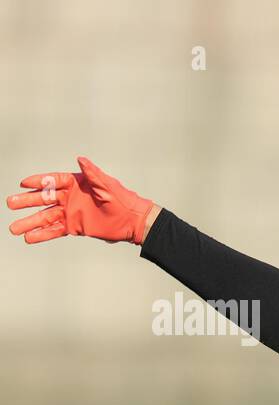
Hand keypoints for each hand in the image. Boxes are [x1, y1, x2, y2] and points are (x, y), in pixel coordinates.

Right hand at [7, 156, 154, 244]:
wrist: (133, 221)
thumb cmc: (122, 200)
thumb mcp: (108, 185)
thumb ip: (93, 173)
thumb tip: (81, 158)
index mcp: (75, 183)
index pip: (52, 181)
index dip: (38, 182)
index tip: (23, 184)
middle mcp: (69, 197)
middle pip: (43, 199)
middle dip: (27, 201)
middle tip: (10, 203)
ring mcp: (70, 212)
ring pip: (45, 217)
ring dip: (30, 222)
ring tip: (13, 229)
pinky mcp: (74, 227)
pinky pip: (55, 231)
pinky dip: (43, 235)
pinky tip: (29, 238)